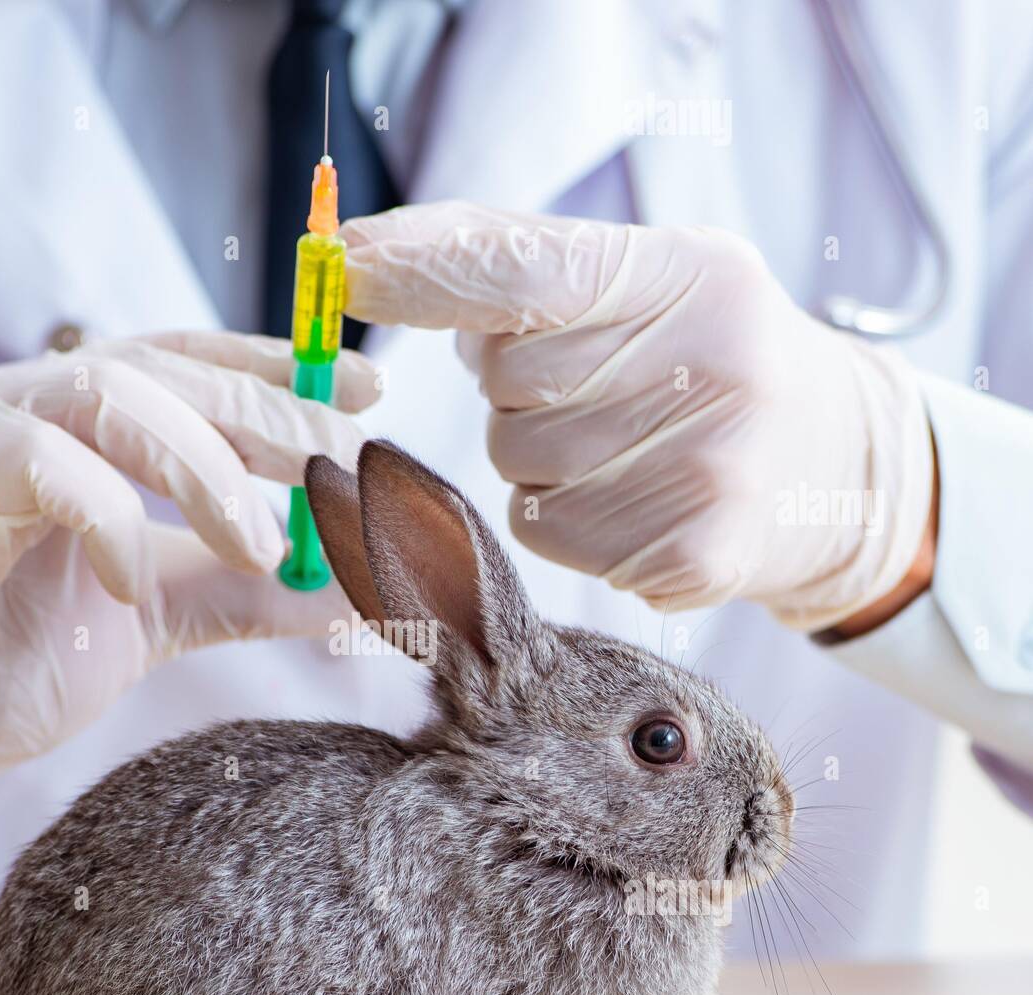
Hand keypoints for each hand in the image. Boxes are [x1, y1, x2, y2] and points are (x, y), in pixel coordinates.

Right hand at [0, 331, 375, 852]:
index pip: (187, 360)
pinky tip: (131, 584)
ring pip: (109, 393)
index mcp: (70, 419)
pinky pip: (41, 469)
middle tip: (346, 465)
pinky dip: (110, 521)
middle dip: (270, 417)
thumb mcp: (161, 614)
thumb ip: (250, 587)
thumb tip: (359, 578)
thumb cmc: (12, 665)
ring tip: (257, 544)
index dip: (280, 369)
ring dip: (204, 467)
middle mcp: (14, 400)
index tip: (371, 389)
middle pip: (164, 369)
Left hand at [343, 202, 934, 631]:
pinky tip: (636, 499)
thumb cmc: (705, 353)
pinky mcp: (692, 555)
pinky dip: (570, 522)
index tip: (349, 271)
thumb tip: (369, 255)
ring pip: (518, 470)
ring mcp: (706, 469)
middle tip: (596, 387)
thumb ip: (517, 257)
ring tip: (626, 445)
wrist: (829, 465)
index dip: (425, 275)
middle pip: (506, 389)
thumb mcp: (647, 275)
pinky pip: (548, 534)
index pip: (523, 272)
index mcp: (692, 275)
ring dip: (543, 459)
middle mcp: (709, 366)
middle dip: (521, 390)